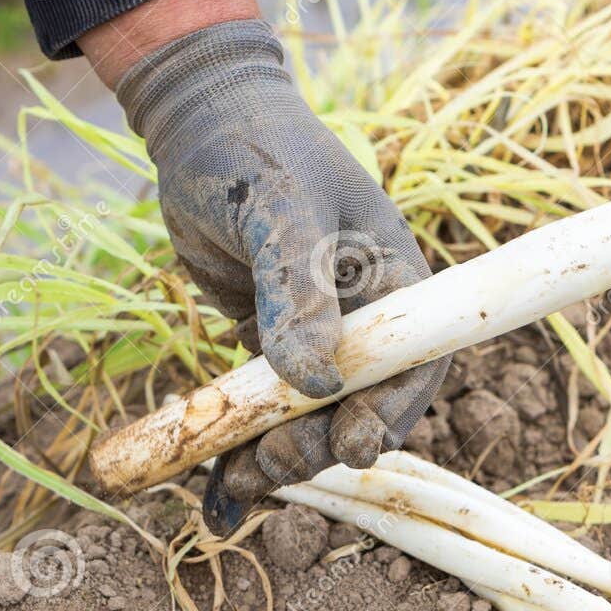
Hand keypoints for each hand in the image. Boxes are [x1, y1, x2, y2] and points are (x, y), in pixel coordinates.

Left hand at [102, 8, 445, 534]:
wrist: (198, 122)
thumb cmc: (251, 148)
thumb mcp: (277, 208)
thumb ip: (297, 290)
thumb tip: (315, 382)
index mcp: (393, 282)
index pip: (412, 367)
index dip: (390, 416)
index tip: (353, 448)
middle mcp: (362, 318)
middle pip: (358, 410)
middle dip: (319, 447)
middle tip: (269, 463)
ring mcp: (315, 336)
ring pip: (308, 421)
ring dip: (276, 459)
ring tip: (234, 479)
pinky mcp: (269, 345)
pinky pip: (265, 410)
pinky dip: (241, 447)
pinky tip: (215, 488)